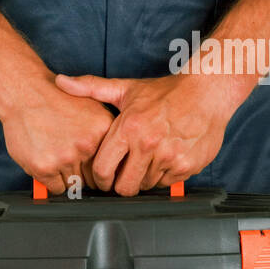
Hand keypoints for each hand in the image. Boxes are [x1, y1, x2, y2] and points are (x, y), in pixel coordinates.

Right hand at [0, 78, 113, 194]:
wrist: (25, 93)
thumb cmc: (55, 98)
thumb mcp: (92, 105)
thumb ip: (104, 131)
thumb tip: (112, 159)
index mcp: (102, 130)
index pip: (110, 164)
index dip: (100, 168)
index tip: (93, 168)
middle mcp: (87, 145)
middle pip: (93, 177)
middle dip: (83, 174)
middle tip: (72, 164)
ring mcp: (65, 158)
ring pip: (74, 184)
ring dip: (66, 177)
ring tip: (56, 159)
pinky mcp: (44, 167)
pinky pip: (56, 188)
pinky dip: (52, 182)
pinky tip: (48, 165)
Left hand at [53, 73, 237, 196]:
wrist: (208, 91)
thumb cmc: (165, 92)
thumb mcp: (125, 88)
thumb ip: (90, 88)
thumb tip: (60, 81)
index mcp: (129, 129)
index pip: (102, 169)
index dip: (99, 178)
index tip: (103, 176)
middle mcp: (148, 144)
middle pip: (123, 187)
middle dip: (120, 184)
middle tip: (123, 175)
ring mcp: (169, 157)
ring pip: (145, 186)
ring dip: (143, 179)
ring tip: (146, 161)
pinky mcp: (187, 166)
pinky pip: (167, 184)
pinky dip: (163, 177)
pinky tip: (164, 159)